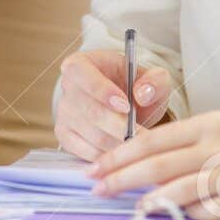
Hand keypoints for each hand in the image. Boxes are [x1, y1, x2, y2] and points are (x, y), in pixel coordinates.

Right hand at [54, 49, 174, 159]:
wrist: (124, 105)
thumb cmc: (135, 86)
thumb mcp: (152, 78)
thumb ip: (155, 80)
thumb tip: (143, 94)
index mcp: (82, 63)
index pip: (81, 74)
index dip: (102, 91)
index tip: (126, 105)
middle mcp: (68, 87)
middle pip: (91, 111)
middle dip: (120, 126)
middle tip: (143, 134)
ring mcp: (64, 114)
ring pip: (92, 135)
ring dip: (119, 142)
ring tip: (139, 142)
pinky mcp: (65, 137)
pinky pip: (88, 153)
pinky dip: (110, 156)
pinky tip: (125, 151)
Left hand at [88, 109, 219, 219]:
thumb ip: (191, 141)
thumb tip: (153, 159)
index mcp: (208, 124)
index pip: (153, 139)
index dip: (121, 154)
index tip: (97, 165)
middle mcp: (216, 145)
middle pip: (159, 163)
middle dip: (122, 176)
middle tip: (98, 187)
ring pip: (182, 187)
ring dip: (153, 199)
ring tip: (134, 207)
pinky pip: (213, 209)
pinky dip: (192, 214)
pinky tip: (179, 217)